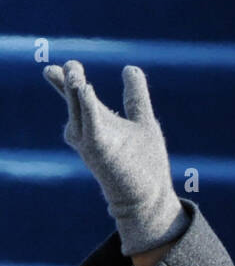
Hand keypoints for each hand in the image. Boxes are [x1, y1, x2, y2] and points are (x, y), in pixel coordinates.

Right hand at [44, 61, 186, 255]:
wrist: (149, 199)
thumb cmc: (145, 164)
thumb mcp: (142, 121)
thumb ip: (136, 95)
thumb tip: (129, 69)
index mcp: (98, 122)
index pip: (77, 97)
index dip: (64, 81)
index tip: (54, 68)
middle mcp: (89, 132)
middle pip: (75, 100)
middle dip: (69, 81)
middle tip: (70, 65)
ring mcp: (91, 142)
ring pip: (79, 109)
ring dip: (75, 89)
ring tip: (74, 71)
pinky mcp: (100, 151)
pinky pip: (91, 124)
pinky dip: (88, 106)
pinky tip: (86, 89)